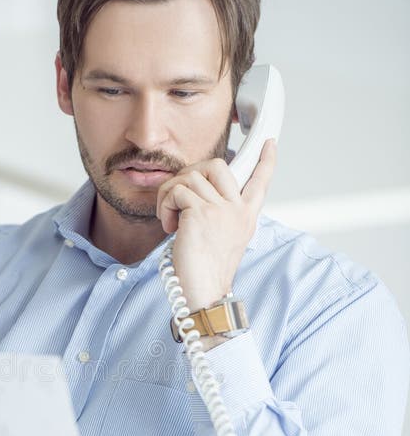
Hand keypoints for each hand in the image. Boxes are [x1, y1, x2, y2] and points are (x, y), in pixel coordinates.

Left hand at [156, 140, 276, 312]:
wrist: (204, 293)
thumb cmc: (206, 272)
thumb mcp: (223, 240)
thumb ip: (220, 216)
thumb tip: (197, 193)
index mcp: (245, 217)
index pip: (261, 182)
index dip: (266, 160)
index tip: (271, 143)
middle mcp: (238, 210)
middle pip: (218, 164)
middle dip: (191, 172)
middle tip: (178, 196)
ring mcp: (221, 210)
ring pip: (191, 175)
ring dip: (170, 193)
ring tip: (169, 217)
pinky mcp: (200, 214)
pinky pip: (177, 191)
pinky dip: (165, 205)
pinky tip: (168, 226)